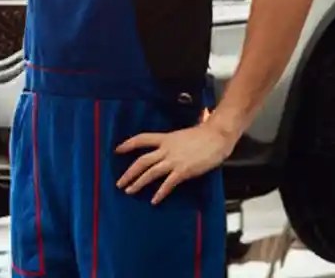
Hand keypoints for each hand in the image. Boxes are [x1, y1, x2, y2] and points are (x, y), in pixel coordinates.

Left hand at [114, 120, 237, 204]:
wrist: (217, 136)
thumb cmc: (204, 135)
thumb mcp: (182, 135)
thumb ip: (173, 141)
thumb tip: (168, 146)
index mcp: (165, 138)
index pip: (141, 139)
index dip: (128, 144)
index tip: (117, 150)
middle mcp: (166, 149)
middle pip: (141, 161)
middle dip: (129, 173)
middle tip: (119, 183)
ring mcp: (174, 160)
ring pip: (150, 172)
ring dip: (138, 183)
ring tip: (129, 191)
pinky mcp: (184, 171)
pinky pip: (168, 183)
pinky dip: (160, 193)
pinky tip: (154, 200)